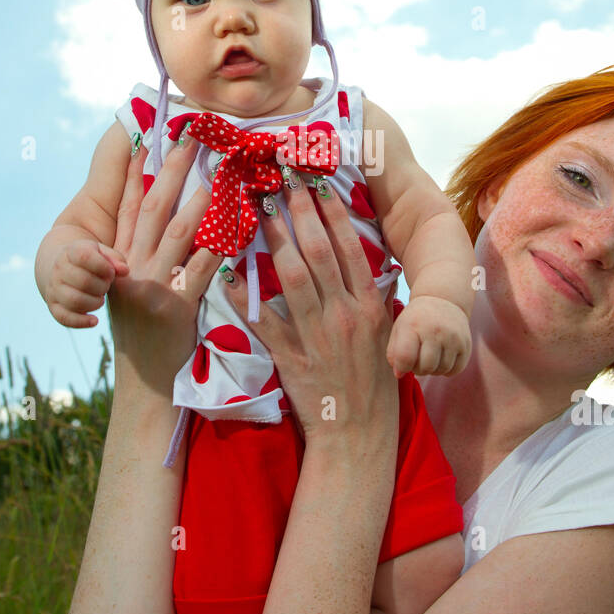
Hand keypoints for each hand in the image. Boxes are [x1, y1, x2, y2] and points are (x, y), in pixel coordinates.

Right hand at [46, 238, 127, 328]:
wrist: (61, 267)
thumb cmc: (89, 260)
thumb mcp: (101, 252)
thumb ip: (115, 259)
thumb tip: (124, 271)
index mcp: (70, 252)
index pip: (85, 257)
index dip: (103, 266)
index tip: (111, 272)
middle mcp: (58, 270)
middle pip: (83, 281)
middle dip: (102, 286)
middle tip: (106, 286)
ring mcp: (54, 289)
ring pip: (74, 301)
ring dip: (94, 303)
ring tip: (100, 299)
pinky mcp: (54, 306)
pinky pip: (64, 318)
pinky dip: (81, 322)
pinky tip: (95, 321)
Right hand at [106, 135, 222, 397]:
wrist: (145, 382)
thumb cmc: (146, 333)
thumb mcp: (132, 290)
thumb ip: (144, 255)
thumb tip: (167, 216)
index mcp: (119, 260)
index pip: (126, 206)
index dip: (133, 171)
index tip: (144, 137)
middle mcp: (130, 268)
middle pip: (151, 207)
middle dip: (170, 169)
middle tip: (189, 138)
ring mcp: (151, 286)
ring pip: (177, 231)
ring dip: (199, 198)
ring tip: (218, 170)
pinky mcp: (175, 306)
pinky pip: (202, 267)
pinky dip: (220, 244)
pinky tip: (236, 223)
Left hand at [220, 179, 399, 448]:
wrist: (358, 435)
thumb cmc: (375, 383)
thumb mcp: (385, 334)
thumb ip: (372, 297)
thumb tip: (363, 261)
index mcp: (369, 305)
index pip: (348, 247)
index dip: (331, 211)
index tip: (317, 182)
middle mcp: (343, 314)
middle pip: (317, 251)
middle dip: (298, 210)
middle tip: (281, 178)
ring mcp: (316, 335)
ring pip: (290, 276)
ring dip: (272, 237)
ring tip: (256, 206)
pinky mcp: (290, 357)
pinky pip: (262, 321)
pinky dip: (244, 296)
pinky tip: (228, 271)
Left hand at [385, 296, 471, 377]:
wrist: (442, 299)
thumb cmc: (416, 319)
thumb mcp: (400, 329)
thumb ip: (394, 353)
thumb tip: (399, 374)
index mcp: (413, 326)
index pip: (405, 358)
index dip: (402, 367)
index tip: (403, 364)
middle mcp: (435, 331)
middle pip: (425, 367)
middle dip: (418, 369)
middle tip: (417, 360)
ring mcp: (453, 338)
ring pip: (441, 370)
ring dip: (433, 370)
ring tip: (429, 357)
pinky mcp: (466, 344)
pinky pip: (456, 370)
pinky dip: (447, 369)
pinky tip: (441, 359)